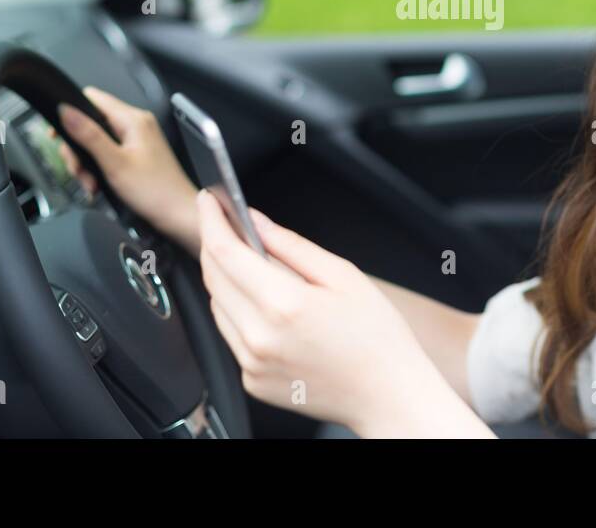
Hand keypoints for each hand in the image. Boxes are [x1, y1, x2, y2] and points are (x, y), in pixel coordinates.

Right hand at [54, 87, 198, 252]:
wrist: (178, 215)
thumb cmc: (155, 192)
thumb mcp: (114, 163)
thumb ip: (89, 135)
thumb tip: (66, 110)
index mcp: (132, 119)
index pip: (92, 99)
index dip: (70, 113)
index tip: (58, 134)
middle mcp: (136, 124)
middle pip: (91, 123)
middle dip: (78, 149)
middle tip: (78, 170)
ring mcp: (137, 139)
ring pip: (96, 141)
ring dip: (87, 163)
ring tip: (90, 183)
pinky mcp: (136, 153)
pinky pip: (107, 153)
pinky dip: (98, 168)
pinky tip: (98, 185)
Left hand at [197, 190, 474, 435]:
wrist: (387, 395)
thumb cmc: (376, 337)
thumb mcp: (342, 275)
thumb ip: (292, 246)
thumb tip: (257, 223)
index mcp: (283, 305)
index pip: (225, 253)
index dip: (212, 221)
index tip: (208, 201)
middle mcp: (259, 337)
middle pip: (213, 277)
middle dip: (214, 244)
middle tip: (226, 223)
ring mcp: (252, 364)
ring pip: (218, 306)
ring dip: (226, 278)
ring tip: (250, 263)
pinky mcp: (252, 381)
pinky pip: (232, 335)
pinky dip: (239, 312)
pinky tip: (264, 304)